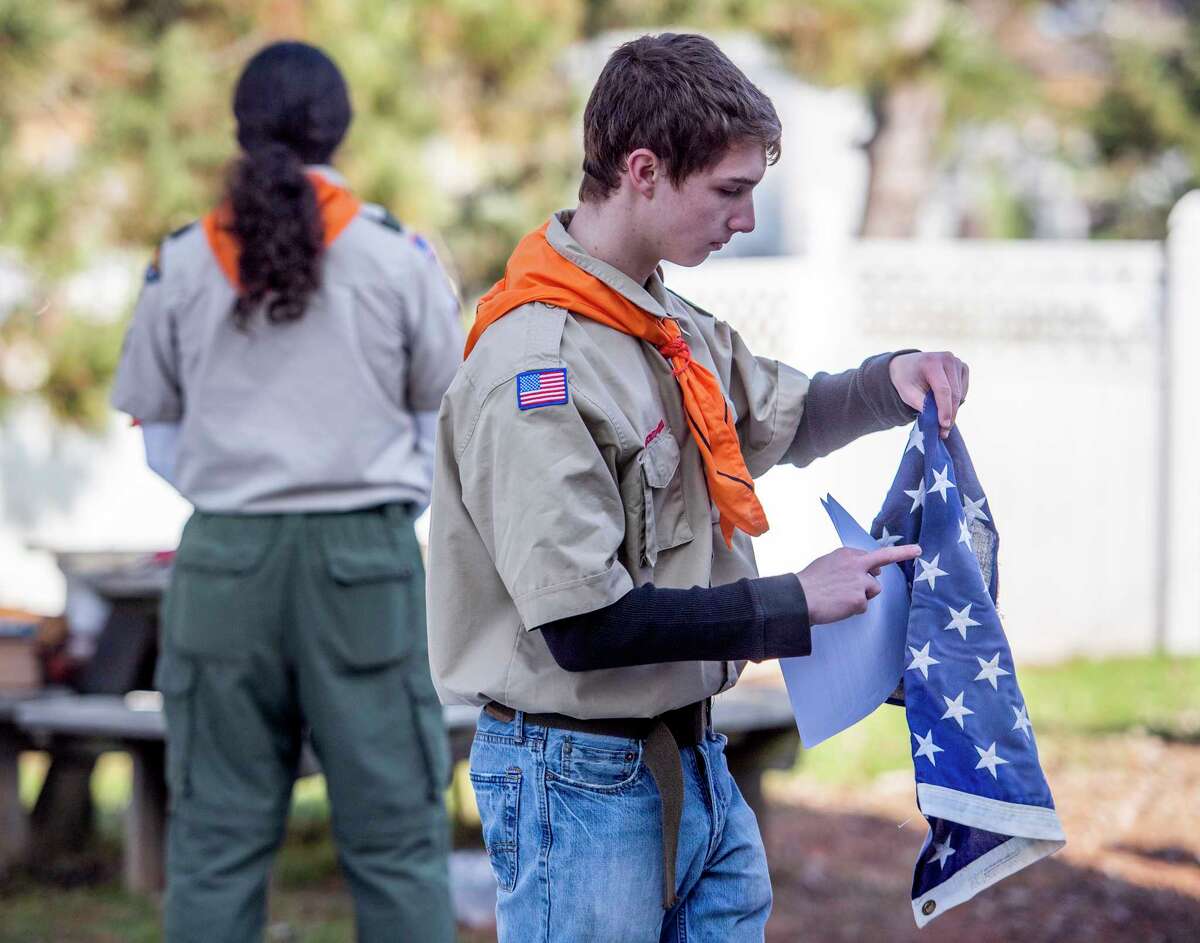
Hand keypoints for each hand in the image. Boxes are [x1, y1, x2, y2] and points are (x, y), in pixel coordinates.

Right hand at [796, 544, 921, 624]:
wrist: (798, 598)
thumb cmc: (807, 583)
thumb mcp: (826, 564)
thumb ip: (847, 565)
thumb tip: (872, 572)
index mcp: (846, 554)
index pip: (870, 555)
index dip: (878, 560)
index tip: (911, 548)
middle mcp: (856, 564)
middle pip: (882, 561)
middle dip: (903, 553)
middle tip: (918, 550)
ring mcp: (859, 581)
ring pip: (873, 589)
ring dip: (862, 595)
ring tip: (840, 598)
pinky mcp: (859, 599)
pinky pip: (863, 605)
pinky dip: (853, 608)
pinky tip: (838, 606)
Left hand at [888, 351, 968, 438]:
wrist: (908, 366)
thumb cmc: (906, 380)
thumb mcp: (907, 393)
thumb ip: (923, 405)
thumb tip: (937, 422)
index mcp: (931, 362)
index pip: (943, 390)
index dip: (945, 409)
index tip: (944, 425)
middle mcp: (947, 358)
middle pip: (954, 393)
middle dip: (950, 414)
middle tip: (943, 432)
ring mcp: (957, 362)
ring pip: (961, 394)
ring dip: (952, 409)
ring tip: (940, 418)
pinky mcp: (963, 367)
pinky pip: (964, 391)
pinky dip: (956, 401)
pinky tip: (943, 401)